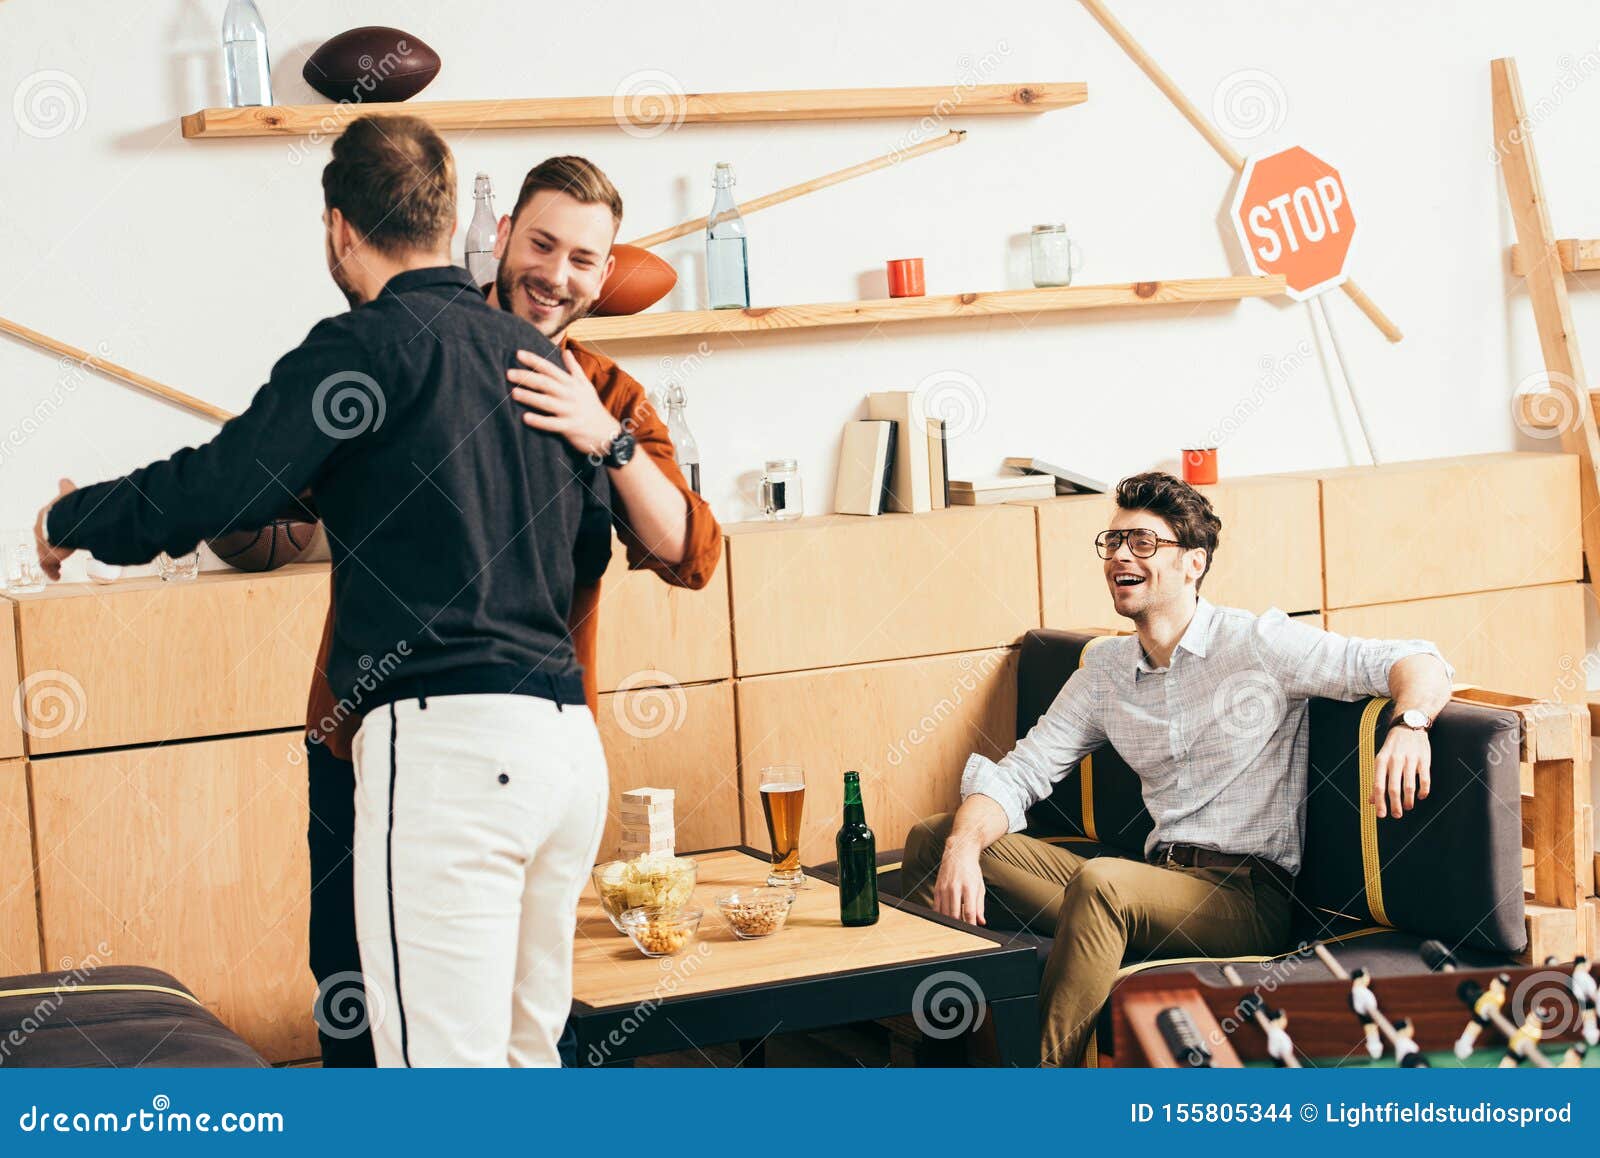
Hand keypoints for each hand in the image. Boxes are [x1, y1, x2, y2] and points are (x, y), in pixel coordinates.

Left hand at [34, 478, 76, 580]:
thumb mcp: (67, 494)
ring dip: (52, 559)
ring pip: (45, 553)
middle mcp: (41, 529)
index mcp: (45, 515)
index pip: (45, 522)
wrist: (65, 520)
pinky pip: (47, 565)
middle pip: (44, 539)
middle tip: (59, 551)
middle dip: (51, 545)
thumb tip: (64, 480)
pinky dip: (51, 570)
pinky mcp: (47, 555)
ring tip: (58, 566)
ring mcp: (43, 543)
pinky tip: (56, 575)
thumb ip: (66, 488)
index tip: (54, 532)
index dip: (51, 528)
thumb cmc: (69, 507)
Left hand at [507, 347, 621, 457]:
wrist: (607, 432)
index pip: (550, 369)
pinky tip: (525, 418)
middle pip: (546, 383)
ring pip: (547, 402)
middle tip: (509, 373)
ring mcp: (570, 411)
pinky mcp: (570, 428)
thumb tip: (565, 351)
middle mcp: (570, 395)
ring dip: (530, 397)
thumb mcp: (586, 385)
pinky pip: (552, 424)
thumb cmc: (592, 407)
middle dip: (527, 377)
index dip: (534, 361)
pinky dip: (539, 421)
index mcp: (572, 384)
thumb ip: (574, 368)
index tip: (518, 354)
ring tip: (513, 393)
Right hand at [931, 845, 986, 925]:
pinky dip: (940, 916)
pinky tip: (945, 919)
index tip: (973, 932)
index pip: (969, 912)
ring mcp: (944, 888)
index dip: (970, 925)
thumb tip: (981, 922)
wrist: (959, 853)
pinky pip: (936, 907)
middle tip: (964, 932)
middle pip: (955, 914)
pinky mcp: (937, 888)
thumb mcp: (980, 887)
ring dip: (950, 922)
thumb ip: (980, 906)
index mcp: (969, 887)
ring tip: (955, 927)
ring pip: (944, 913)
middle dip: (959, 926)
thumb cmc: (971, 870)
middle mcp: (955, 888)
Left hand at [1372, 724, 1430, 818]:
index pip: (1378, 785)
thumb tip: (1372, 801)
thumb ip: (1377, 780)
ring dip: (1408, 800)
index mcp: (1381, 761)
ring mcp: (1410, 760)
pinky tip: (1420, 797)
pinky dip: (1423, 791)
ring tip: (1408, 807)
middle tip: (1397, 815)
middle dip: (1395, 805)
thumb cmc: (1393, 748)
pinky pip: (1424, 779)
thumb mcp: (1381, 760)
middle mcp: (1395, 761)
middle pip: (1393, 788)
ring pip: (1409, 786)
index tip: (1381, 815)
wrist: (1408, 726)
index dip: (1380, 802)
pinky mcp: (1424, 759)